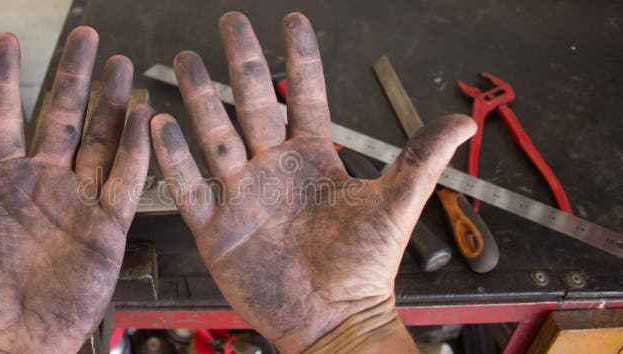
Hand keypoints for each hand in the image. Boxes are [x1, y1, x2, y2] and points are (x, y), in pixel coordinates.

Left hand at [0, 27, 151, 352]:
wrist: (8, 346)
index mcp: (6, 184)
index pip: (6, 117)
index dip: (7, 78)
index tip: (8, 40)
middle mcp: (47, 187)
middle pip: (64, 119)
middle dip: (76, 78)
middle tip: (88, 40)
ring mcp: (80, 205)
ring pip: (101, 142)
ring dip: (112, 105)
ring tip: (120, 68)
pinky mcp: (107, 228)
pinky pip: (124, 180)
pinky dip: (136, 149)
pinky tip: (145, 117)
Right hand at [150, 12, 474, 352]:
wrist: (332, 321)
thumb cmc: (364, 268)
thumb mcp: (395, 206)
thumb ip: (420, 159)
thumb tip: (462, 121)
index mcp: (313, 159)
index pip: (305, 95)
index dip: (300, 57)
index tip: (292, 20)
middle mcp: (274, 169)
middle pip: (253, 103)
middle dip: (241, 61)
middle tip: (230, 21)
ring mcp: (242, 196)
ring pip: (215, 135)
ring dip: (200, 98)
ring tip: (185, 61)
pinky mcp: (217, 228)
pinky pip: (189, 186)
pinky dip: (174, 157)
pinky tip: (159, 124)